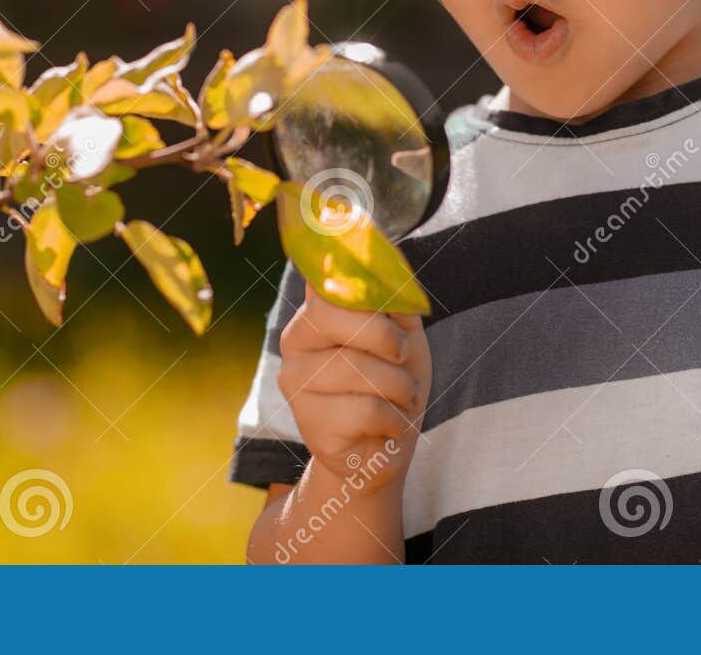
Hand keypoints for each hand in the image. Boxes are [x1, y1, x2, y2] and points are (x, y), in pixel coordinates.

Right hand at [277, 284, 430, 491]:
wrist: (388, 448)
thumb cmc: (395, 381)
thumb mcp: (404, 331)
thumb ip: (392, 297)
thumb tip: (383, 252)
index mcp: (316, 311)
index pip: (324, 278)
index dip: (352, 277)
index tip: (377, 283)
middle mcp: (296, 339)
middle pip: (333, 313)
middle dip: (386, 337)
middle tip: (402, 358)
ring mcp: (296, 380)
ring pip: (356, 366)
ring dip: (399, 386)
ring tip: (402, 399)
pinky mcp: (308, 421)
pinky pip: (364, 408)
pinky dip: (393, 419)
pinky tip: (388, 426)